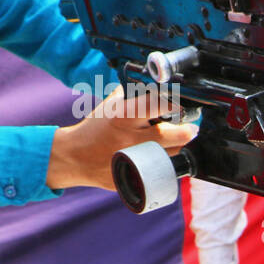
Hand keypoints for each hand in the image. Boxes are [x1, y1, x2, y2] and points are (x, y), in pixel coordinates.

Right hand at [46, 87, 196, 189]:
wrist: (73, 157)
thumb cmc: (94, 129)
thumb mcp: (109, 106)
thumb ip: (130, 96)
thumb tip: (153, 85)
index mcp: (124, 116)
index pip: (160, 104)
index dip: (176, 105)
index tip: (180, 107)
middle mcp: (131, 138)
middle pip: (175, 135)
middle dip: (187, 130)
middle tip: (190, 128)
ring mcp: (135, 160)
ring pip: (173, 154)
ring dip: (178, 147)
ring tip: (172, 142)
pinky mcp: (136, 178)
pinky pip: (162, 171)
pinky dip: (167, 163)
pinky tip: (162, 156)